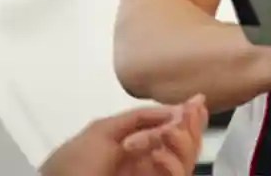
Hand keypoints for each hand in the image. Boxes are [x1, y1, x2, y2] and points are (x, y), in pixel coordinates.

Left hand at [40, 95, 208, 175]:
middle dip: (192, 126)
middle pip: (185, 144)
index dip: (187, 116)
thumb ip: (140, 120)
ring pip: (185, 160)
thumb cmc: (72, 165)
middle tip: (192, 111)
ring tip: (172, 129)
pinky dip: (173, 165)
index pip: (173, 129)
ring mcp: (153, 175)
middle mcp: (149, 162)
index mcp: (137, 145)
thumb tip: (174, 111)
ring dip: (184, 142)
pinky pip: (176, 175)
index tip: (198, 102)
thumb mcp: (104, 131)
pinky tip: (160, 154)